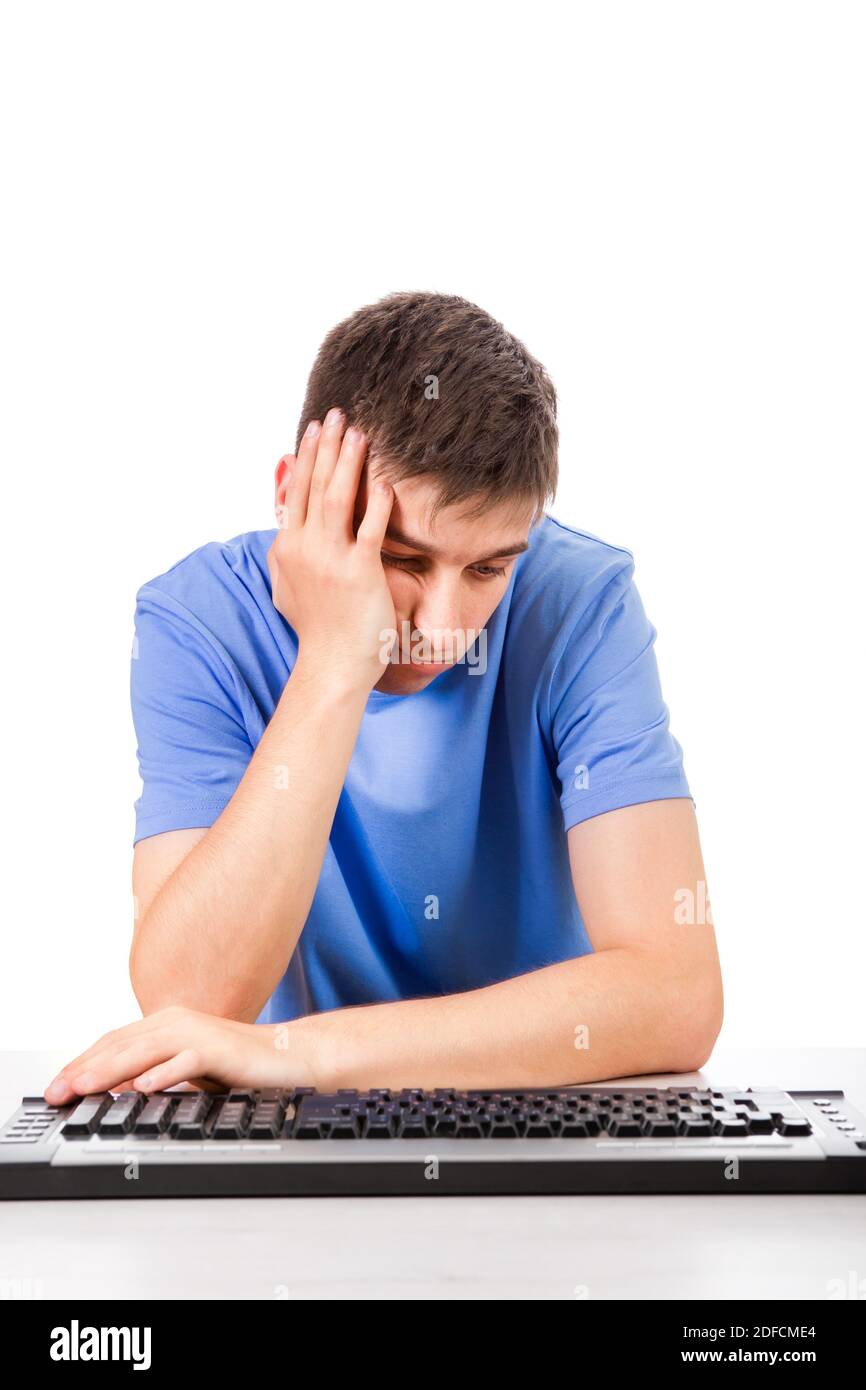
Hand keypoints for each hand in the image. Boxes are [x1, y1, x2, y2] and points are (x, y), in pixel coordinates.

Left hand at [43, 1006, 317, 1103]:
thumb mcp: (187, 1069)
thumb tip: (120, 1090)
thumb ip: (155, 1071)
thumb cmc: (239, 1064)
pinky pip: (186, 1061)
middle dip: (85, 1068)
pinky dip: (162, 1073)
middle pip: (121, 1044)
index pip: (114, 1041)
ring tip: (86, 1087)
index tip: (59, 1085)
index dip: (83, 1062)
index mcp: (167, 1024)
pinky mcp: (219, 1048)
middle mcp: (178, 1022)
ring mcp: (197, 1032)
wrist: (286, 1058)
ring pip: (145, 1050)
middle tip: (59, 1091)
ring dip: (111, 1070)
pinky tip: (142, 1086)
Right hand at [268, 408, 396, 693]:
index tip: (316, 428)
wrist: (332, 664)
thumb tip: (280, 526)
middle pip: (315, 485)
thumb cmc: (317, 629)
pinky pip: (370, 527)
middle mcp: (304, 548)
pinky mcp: (359, 572)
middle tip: (338, 414)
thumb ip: (284, 552)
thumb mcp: (286, 587)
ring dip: (348, 461)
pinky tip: (386, 479)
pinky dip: (377, 501)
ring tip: (359, 432)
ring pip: (338, 497)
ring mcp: (331, 559)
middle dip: (327, 446)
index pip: (297, 491)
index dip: (308, 456)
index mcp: (287, 547)